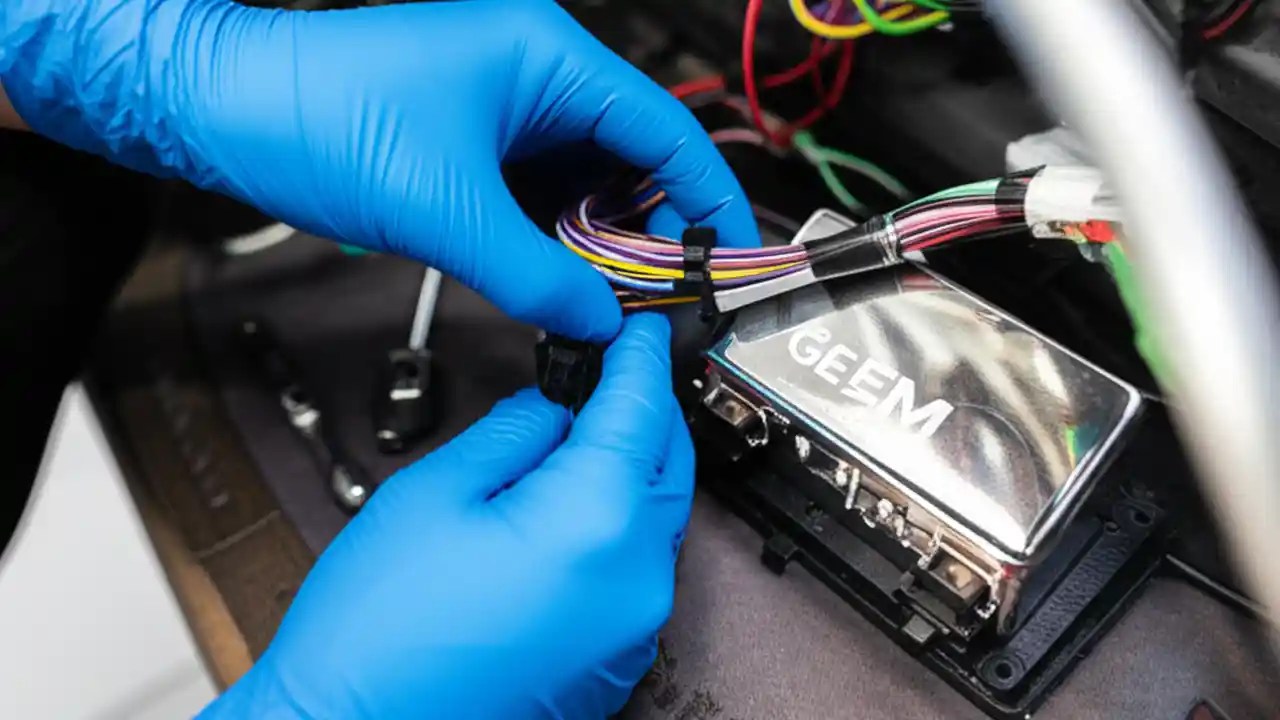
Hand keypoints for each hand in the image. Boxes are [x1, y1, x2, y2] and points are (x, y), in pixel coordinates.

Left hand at [1, 0, 758, 339]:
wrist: (221, 111)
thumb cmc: (314, 112)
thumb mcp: (446, 211)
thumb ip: (537, 276)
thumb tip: (599, 321)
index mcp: (548, 58)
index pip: (665, 129)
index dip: (708, 198)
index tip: (731, 254)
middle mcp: (537, 77)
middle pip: (631, 160)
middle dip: (651, 231)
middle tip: (667, 297)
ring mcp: (504, 111)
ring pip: (584, 185)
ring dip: (599, 243)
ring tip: (614, 301)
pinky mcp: (474, 144)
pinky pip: (539, 197)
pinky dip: (556, 241)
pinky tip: (560, 282)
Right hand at [198, 314, 694, 718]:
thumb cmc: (376, 636)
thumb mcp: (434, 493)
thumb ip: (513, 433)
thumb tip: (553, 408)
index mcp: (596, 521)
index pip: (642, 408)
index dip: (639, 356)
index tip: (639, 329)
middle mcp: (635, 578)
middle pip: (667, 462)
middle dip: (642, 409)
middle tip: (605, 374)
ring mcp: (632, 628)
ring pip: (656, 516)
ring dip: (629, 466)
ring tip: (574, 437)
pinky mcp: (615, 659)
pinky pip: (636, 568)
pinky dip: (616, 524)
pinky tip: (566, 508)